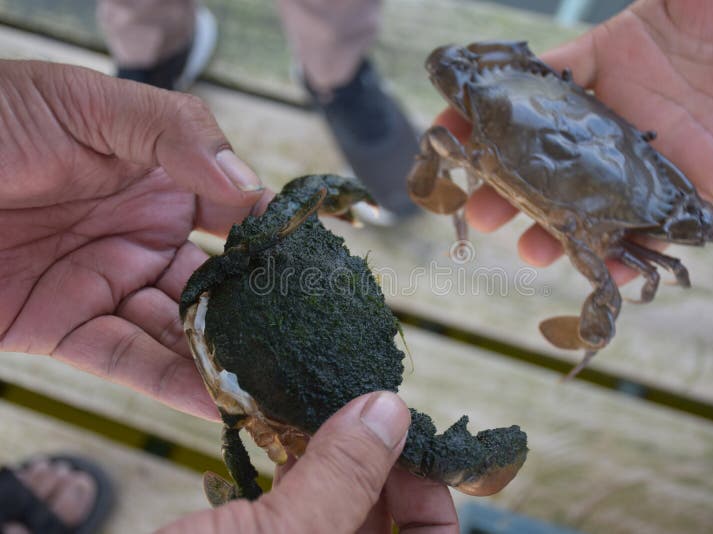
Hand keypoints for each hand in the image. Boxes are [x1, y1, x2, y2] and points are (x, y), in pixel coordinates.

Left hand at [0, 60, 273, 418]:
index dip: (274, 238)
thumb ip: (173, 133)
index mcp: (158, 177)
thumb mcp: (85, 104)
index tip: (313, 265)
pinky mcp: (66, 329)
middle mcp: (142, 235)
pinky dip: (172, 384)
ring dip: (224, 358)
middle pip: (217, 283)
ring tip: (275, 383)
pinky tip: (218, 402)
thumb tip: (248, 188)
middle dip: (258, 312)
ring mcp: (108, 284)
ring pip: (180, 329)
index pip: (236, 212)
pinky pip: (128, 361)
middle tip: (305, 341)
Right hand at [160, 392, 457, 532]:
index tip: (404, 438)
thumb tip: (390, 411)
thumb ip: (343, 478)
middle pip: (386, 520)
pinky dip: (293, 478)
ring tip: (319, 415)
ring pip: (338, 512)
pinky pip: (293, 517)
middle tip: (358, 410)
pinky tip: (279, 443)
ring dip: (332, 463)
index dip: (430, 490)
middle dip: (377, 464)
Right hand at [441, 0, 712, 280]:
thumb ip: (643, 3)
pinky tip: (596, 266)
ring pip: (593, 193)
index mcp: (619, 53)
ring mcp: (660, 149)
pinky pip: (653, 221)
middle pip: (555, 151)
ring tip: (528, 248)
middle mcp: (629, 107)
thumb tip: (556, 27)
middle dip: (511, 180)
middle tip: (481, 207)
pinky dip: (624, 247)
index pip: (538, 86)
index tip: (448, 128)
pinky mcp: (699, 184)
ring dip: (558, 223)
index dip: (489, 107)